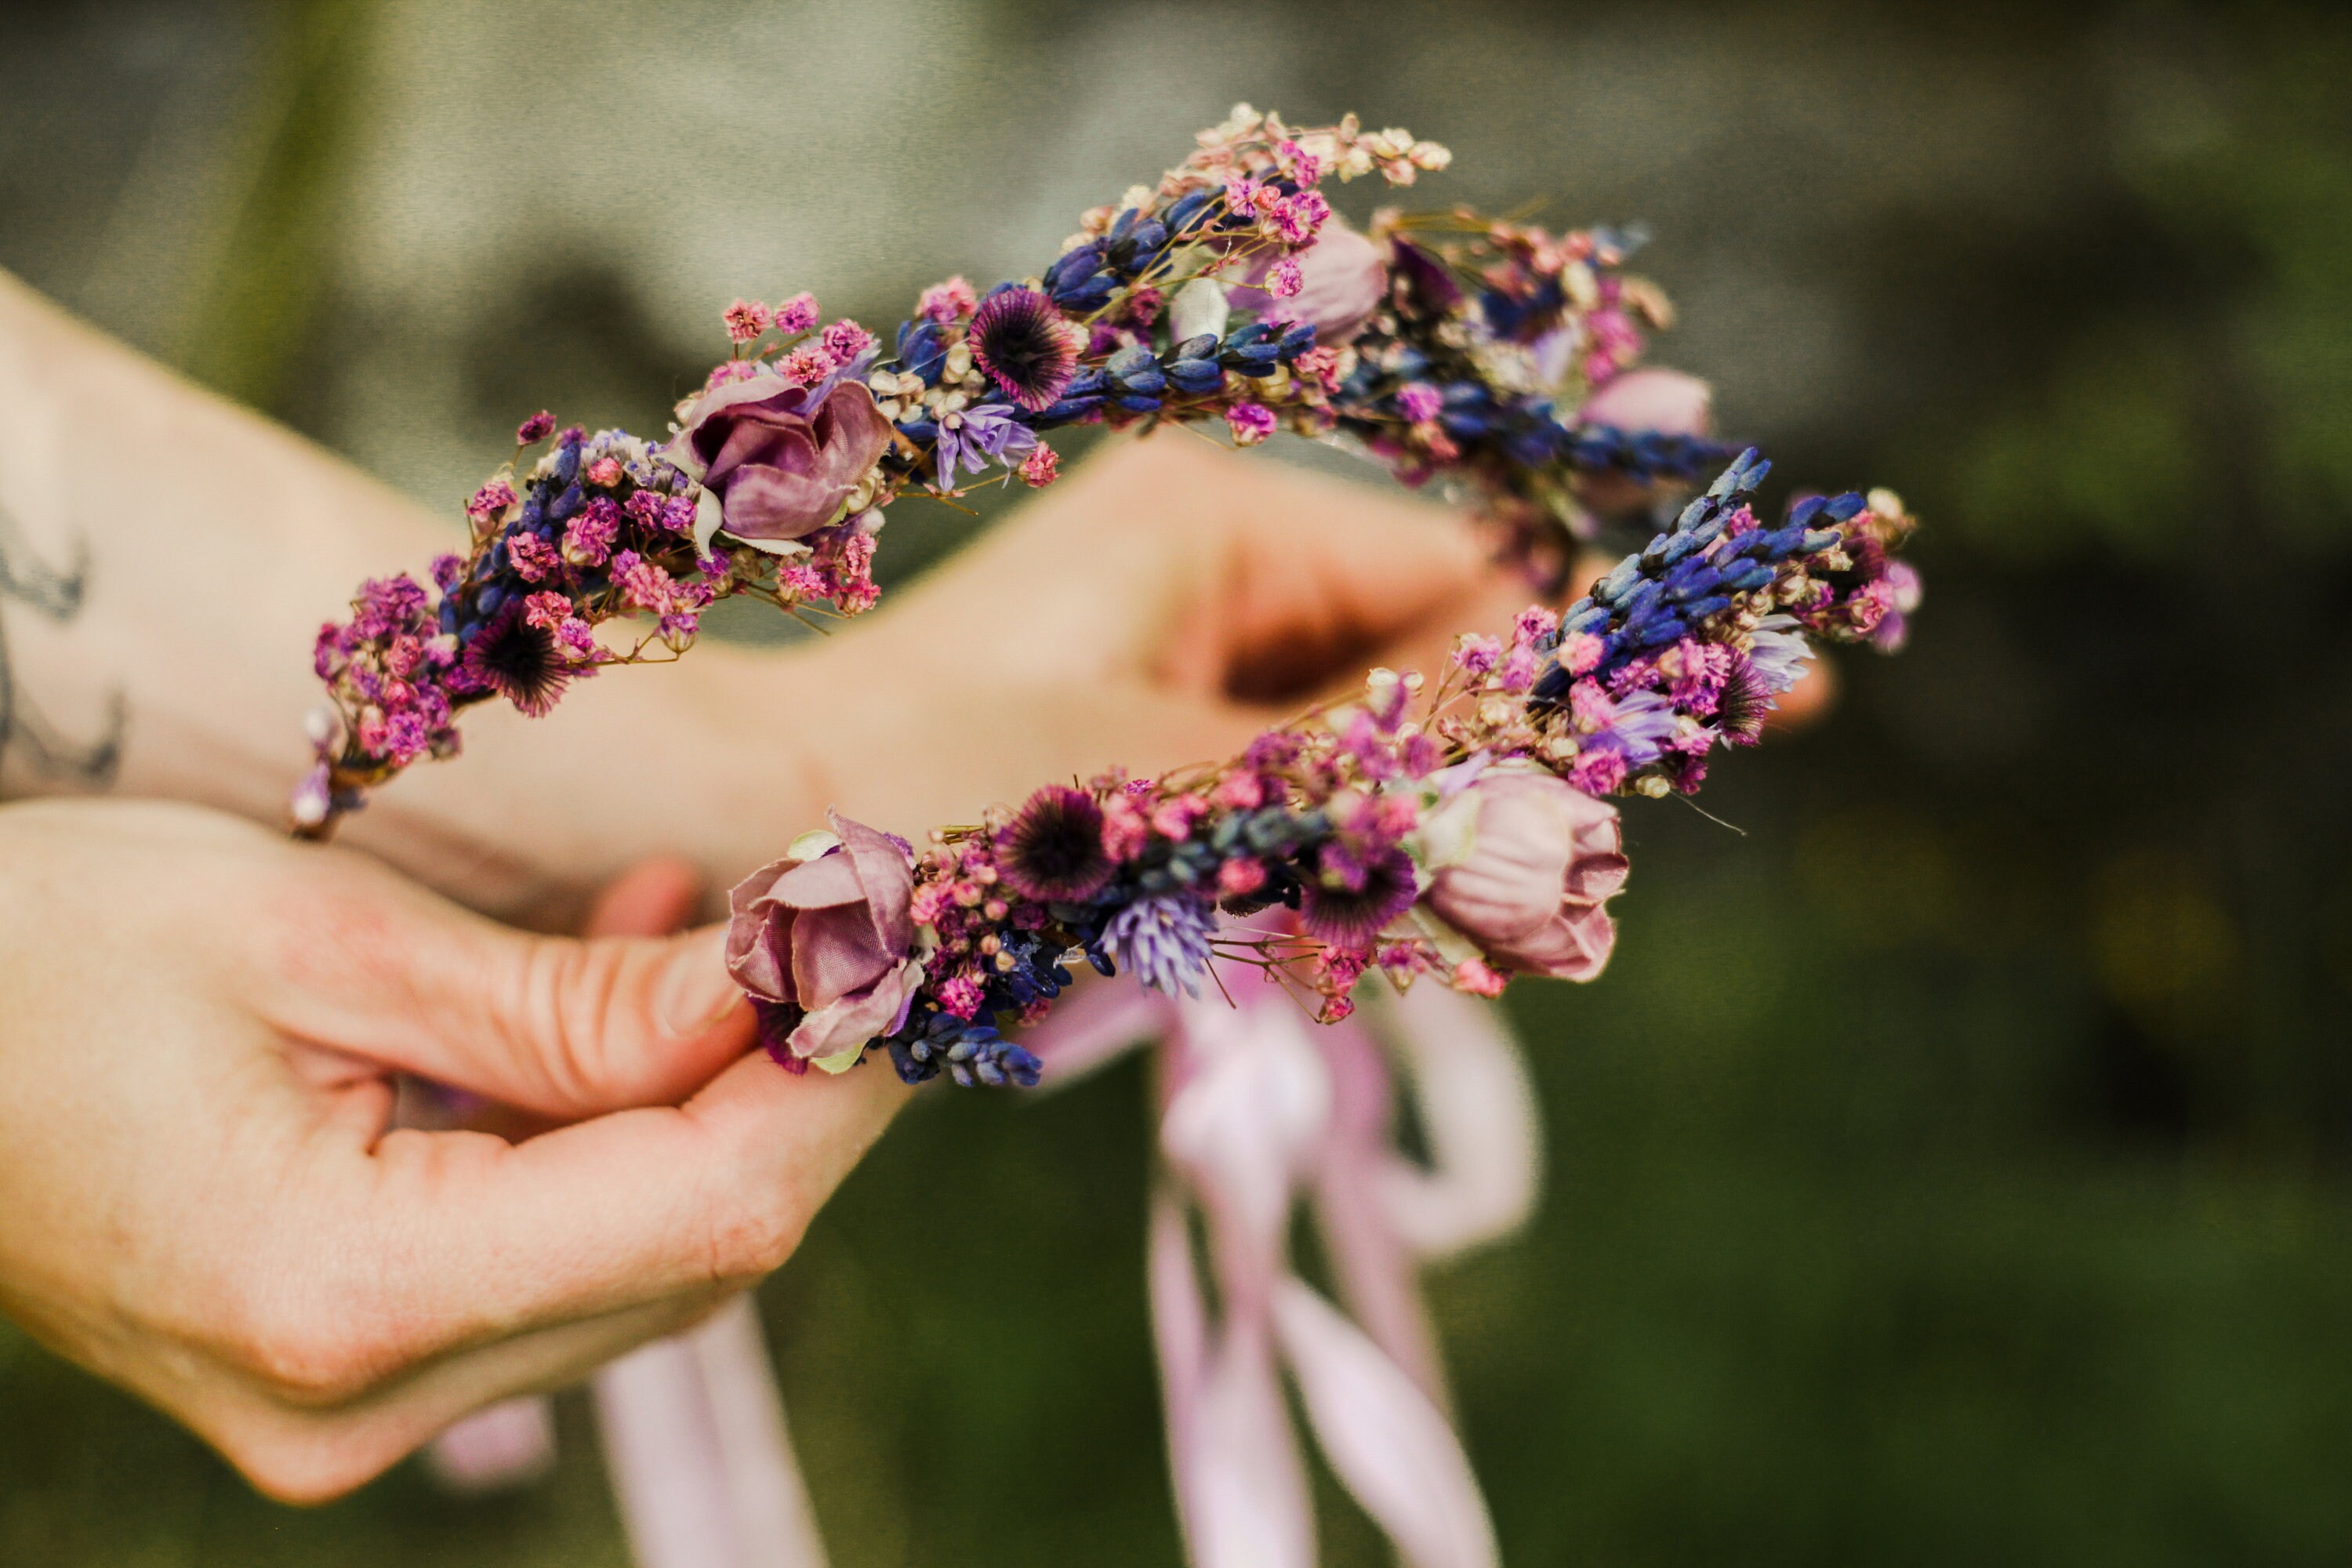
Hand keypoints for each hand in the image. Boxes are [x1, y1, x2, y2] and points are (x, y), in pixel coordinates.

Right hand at [0, 797, 902, 1500]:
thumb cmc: (45, 954)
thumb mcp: (324, 942)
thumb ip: (574, 1003)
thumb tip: (783, 994)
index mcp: (342, 1298)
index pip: (703, 1210)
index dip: (833, 1083)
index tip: (905, 954)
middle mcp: (361, 1404)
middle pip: (692, 1254)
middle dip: (800, 1091)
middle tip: (859, 935)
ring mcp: (353, 1411)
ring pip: (644, 1264)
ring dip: (722, 1101)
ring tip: (752, 937)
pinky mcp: (351, 1371)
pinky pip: (556, 1255)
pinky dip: (626, 1134)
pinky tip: (643, 995)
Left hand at [765, 435, 1534, 836]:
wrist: (743, 843)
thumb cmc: (927, 798)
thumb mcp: (1182, 792)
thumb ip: (1380, 766)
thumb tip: (1568, 745)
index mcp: (1220, 518)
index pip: (1463, 579)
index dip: (1514, 699)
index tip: (1533, 827)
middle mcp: (1204, 545)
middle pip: (1417, 649)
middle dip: (1431, 776)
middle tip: (1422, 898)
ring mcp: (1169, 623)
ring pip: (1351, 719)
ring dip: (1361, 822)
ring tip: (1325, 911)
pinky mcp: (1135, 706)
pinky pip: (1274, 763)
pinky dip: (1291, 839)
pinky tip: (1264, 905)